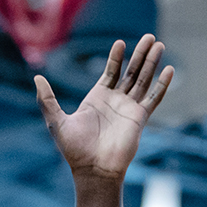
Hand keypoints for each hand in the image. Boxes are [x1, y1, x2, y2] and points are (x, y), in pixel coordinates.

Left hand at [36, 35, 173, 180]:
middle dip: (140, 54)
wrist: (92, 168)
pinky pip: (154, 98)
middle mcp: (115, 101)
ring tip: (159, 44)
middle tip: (150, 37)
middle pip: (131, 72)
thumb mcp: (56, 121)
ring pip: (143, 80)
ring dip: (152, 63)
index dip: (116, 57)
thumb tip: (36, 77)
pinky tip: (169, 69)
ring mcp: (129, 108)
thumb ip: (47, 99)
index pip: (110, 72)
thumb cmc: (73, 148)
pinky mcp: (140, 118)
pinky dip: (162, 84)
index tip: (121, 42)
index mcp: (96, 98)